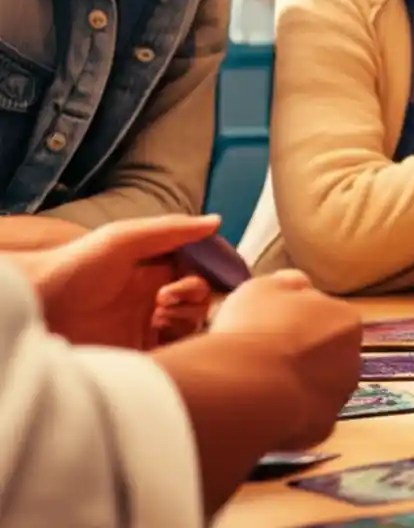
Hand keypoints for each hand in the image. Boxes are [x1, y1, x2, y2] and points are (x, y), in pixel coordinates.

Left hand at [16, 215, 221, 348]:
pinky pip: (178, 349)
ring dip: (186, 315)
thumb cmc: (74, 266)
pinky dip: (179, 339)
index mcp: (154, 268)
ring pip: (194, 322)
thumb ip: (171, 230)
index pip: (199, 267)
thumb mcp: (124, 238)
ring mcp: (148, 324)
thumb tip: (216, 221)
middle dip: (195, 294)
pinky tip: (157, 330)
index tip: (215, 270)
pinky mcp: (141, 350)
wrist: (38, 307)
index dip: (210, 268)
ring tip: (157, 314)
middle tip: (167, 296)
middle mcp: (154, 295)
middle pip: (202, 297)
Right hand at [210, 270, 360, 448]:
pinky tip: (260, 409)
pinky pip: (302, 418)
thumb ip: (287, 283)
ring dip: (292, 384)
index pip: (324, 316)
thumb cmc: (255, 329)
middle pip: (324, 354)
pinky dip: (285, 413)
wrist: (248, 388)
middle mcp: (353, 358)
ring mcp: (340, 396)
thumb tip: (299, 283)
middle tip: (258, 356)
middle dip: (297, 355)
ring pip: (315, 387)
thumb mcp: (264, 287)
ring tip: (254, 384)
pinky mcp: (323, 428)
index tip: (265, 327)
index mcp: (345, 320)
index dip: (292, 321)